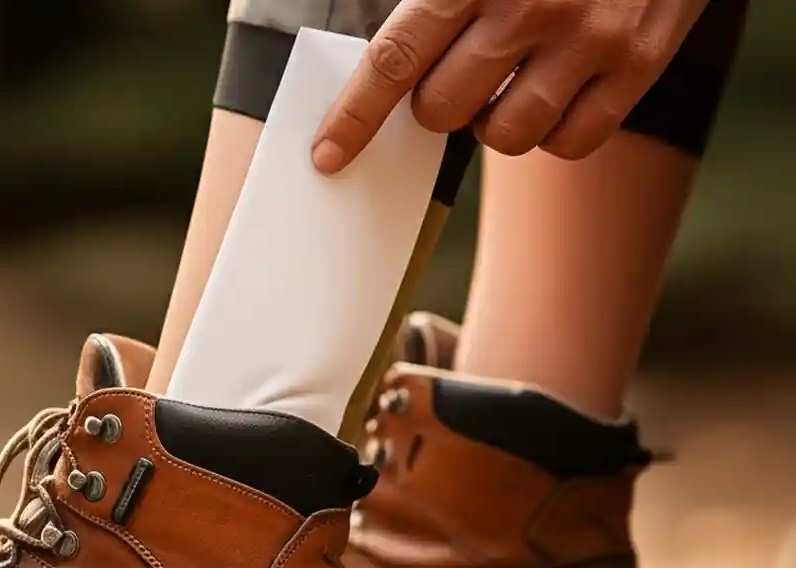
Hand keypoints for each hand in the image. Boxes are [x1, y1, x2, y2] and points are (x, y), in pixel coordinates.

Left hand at [311, 0, 707, 170]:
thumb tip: (383, 56)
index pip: (394, 60)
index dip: (354, 117)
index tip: (328, 154)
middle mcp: (530, 6)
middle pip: (441, 110)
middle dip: (435, 103)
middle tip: (458, 71)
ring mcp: (589, 38)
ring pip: (503, 136)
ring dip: (491, 122)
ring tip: (508, 80)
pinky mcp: (638, 63)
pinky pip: (570, 143)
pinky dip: (552, 133)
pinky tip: (553, 92)